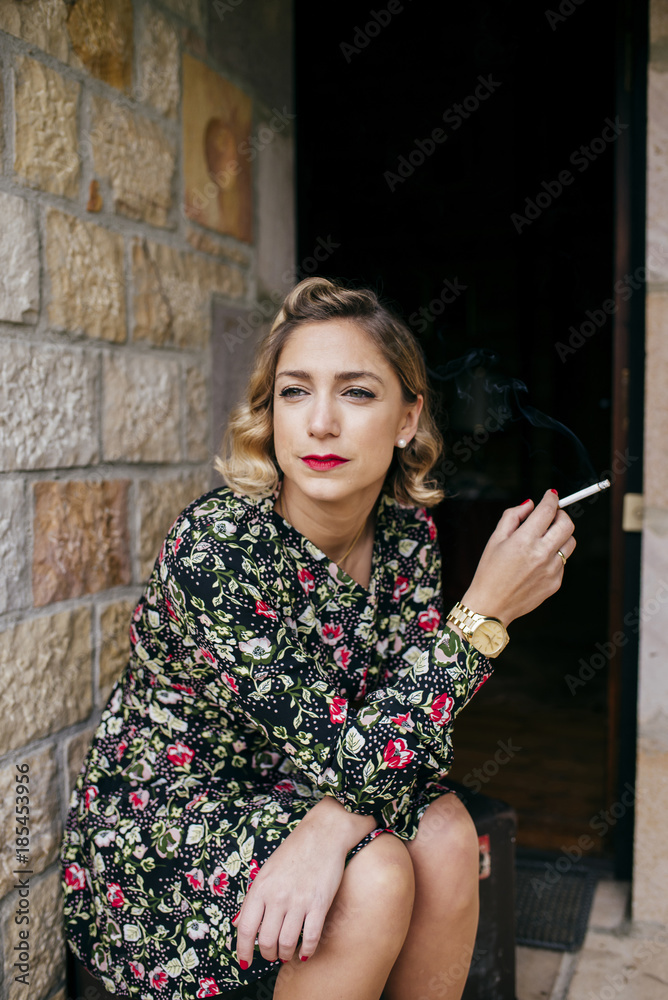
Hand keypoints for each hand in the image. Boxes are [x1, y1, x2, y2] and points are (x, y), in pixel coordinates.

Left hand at [233, 796, 375, 967]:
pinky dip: (307, 951)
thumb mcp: (266, 871)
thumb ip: (253, 899)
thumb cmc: (293, 852)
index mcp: (261, 887)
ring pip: (287, 943)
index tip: (245, 962)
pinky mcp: (320, 903)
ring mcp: (299, 901)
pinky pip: (311, 937)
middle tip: (271, 954)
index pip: (246, 928)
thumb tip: (238, 924)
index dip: (243, 950)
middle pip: (266, 940)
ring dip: (285, 955)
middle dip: (267, 954)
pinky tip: (305, 952)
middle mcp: (278, 896)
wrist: (324, 834)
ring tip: (286, 954)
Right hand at [461, 488, 575, 626]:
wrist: (491, 605)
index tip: (551, 495)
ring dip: (561, 535)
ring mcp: (551, 569)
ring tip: (545, 538)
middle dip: (561, 514)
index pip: (548, 510)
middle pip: (567, 524)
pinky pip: (563, 561)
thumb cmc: (489, 571)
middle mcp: (541, 554)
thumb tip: (530, 504)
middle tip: (551, 515)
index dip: (551, 498)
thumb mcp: (495, 539)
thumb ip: (513, 516)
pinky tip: (537, 561)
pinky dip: (554, 555)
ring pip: (570, 542)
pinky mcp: (556, 582)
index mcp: (524, 541)